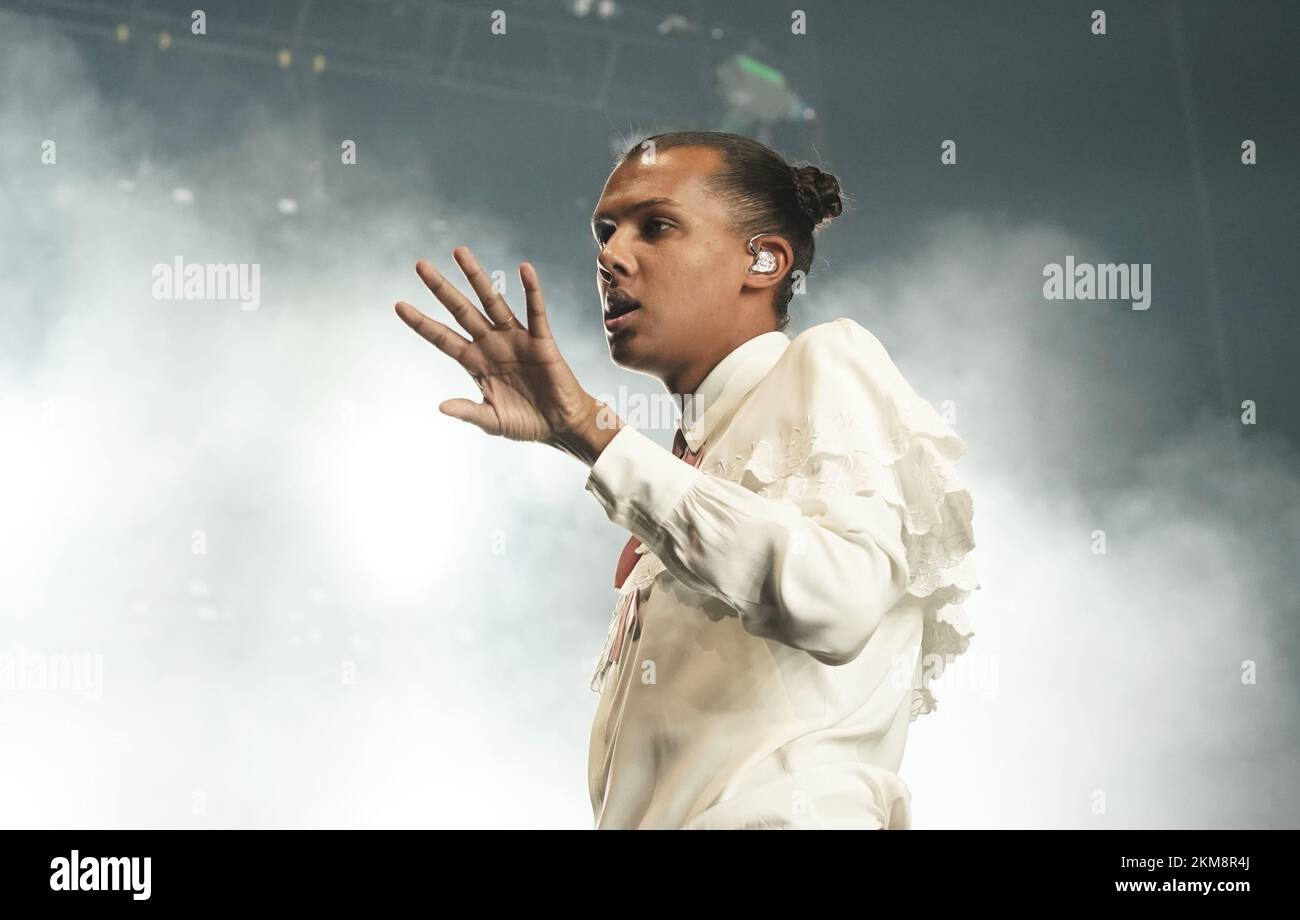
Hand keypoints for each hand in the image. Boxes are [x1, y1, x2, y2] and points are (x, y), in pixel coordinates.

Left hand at [394, 247, 621, 463]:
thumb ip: (469, 412)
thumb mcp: (493, 421)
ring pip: (493, 301)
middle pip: (461, 310)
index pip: (442, 338)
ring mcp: (515, 339)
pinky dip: (531, 290)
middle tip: (420, 265)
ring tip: (459, 253)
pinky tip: (524, 269)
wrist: (561, 426)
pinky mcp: (541, 340)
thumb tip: (441, 407)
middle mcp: (491, 344)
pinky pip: (536, 311)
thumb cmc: (526, 423)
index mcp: (475, 363)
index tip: (399, 305)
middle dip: (441, 289)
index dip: (422, 322)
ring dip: (476, 277)